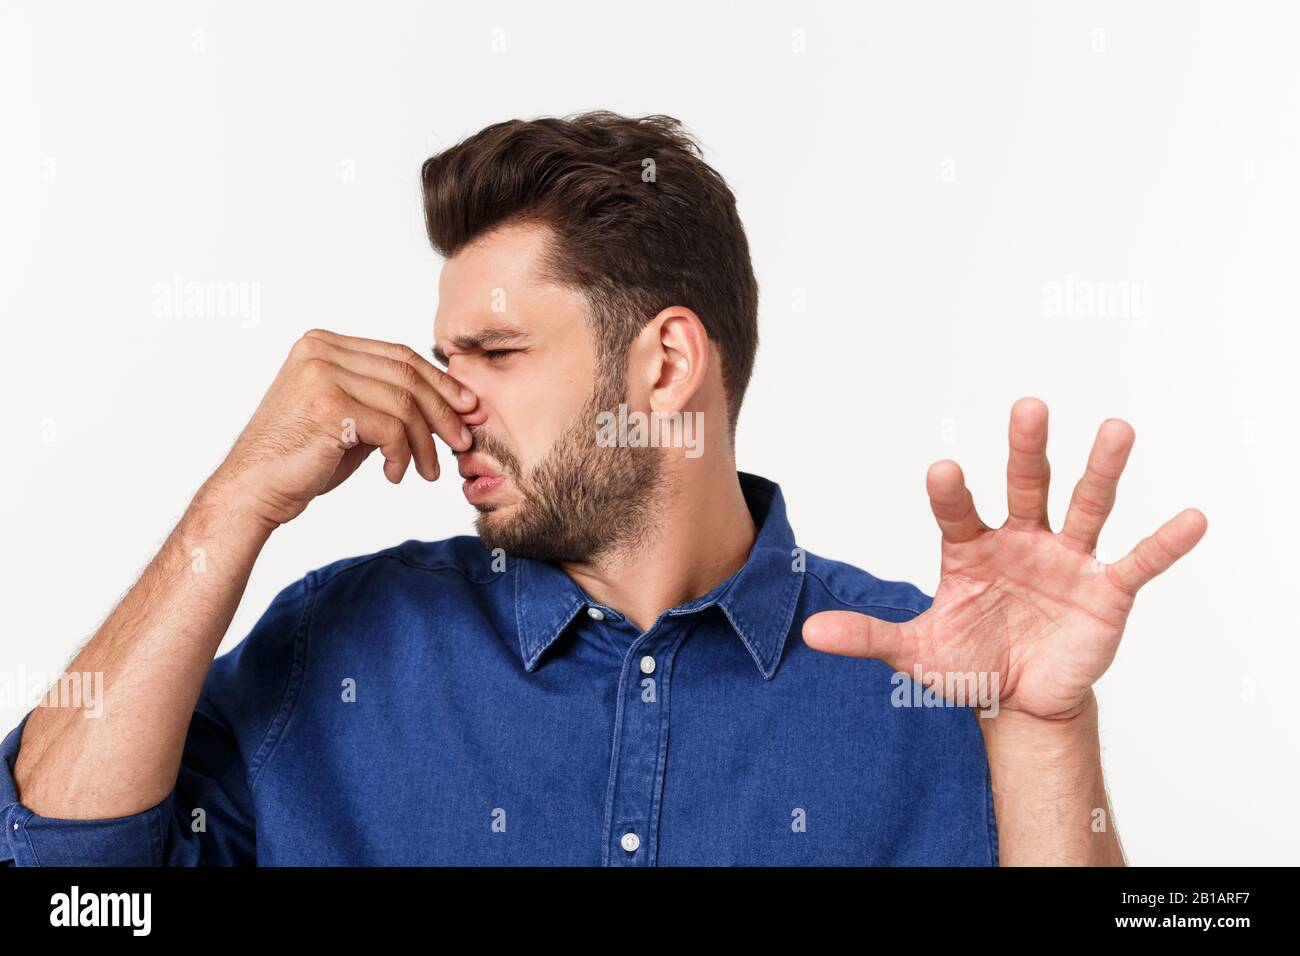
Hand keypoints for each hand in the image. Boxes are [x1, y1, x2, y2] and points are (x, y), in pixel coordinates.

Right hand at [209, 328, 477, 529]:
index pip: (399, 355)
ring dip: (425, 442)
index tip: (467, 407)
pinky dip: (403, 455)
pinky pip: (392, 428)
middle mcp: (321, 350)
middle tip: (462, 441)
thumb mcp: (349, 418)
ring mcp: (322, 374)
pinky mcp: (329, 406)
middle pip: (407, 375)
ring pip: (404, 403)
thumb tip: (448, 402)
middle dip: (444, 410)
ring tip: (428, 471)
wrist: (253, 490)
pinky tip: (395, 475)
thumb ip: (384, 400)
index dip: (440, 382)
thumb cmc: (300, 459)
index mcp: (324, 344)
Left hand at [803, 397, 1206, 719]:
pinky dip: (1165, 542)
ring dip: (1102, 467)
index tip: (943, 470)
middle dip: (1027, 448)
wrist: (1020, 701)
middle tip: (1028, 405)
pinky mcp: (1106, 589)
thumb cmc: (969, 662)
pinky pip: (1139, 561)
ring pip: (1086, 504)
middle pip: (1026, 484)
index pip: (958, 512)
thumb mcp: (917, 652)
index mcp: (971, 549)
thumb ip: (869, 636)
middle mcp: (1021, 540)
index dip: (951, 494)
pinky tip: (1192, 517)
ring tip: (1116, 427)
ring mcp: (1066, 560)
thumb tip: (810, 631)